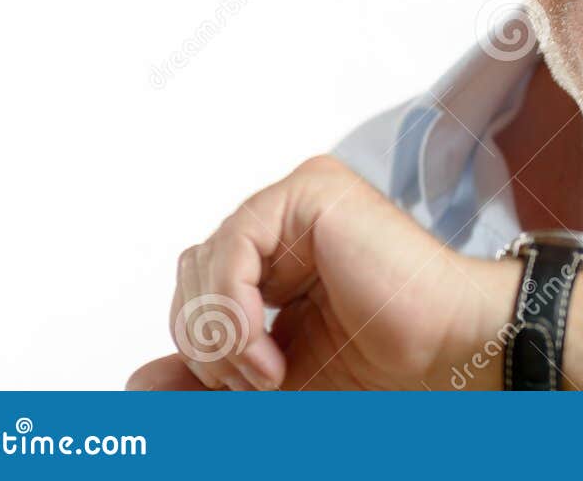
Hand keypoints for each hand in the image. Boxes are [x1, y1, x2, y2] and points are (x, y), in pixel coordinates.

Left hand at [125, 155, 519, 390]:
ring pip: (205, 260)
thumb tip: (135, 382)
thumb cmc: (383, 363)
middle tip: (258, 384)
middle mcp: (287, 222)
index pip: (200, 288)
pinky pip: (233, 244)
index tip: (246, 392)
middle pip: (194, 271)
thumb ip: (207, 381)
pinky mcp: (312, 191)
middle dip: (207, 344)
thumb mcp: (271, 383)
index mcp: (281, 258)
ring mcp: (299, 201)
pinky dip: (231, 307)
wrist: (448, 350)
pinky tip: (265, 346)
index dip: (202, 348)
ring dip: (221, 335)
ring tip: (267, 372)